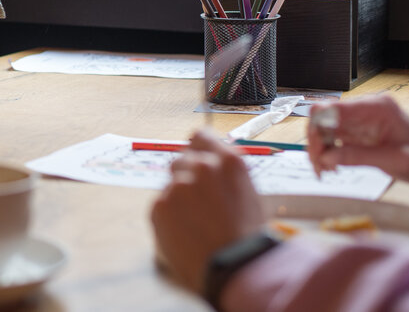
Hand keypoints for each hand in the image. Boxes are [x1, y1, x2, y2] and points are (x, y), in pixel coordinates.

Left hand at [150, 129, 265, 293]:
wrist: (237, 270)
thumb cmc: (248, 238)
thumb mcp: (249, 195)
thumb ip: (225, 174)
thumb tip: (211, 163)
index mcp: (228, 161)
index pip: (200, 136)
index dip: (198, 148)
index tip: (196, 157)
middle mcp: (201, 167)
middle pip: (181, 159)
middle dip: (187, 175)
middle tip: (198, 202)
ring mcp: (177, 185)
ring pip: (170, 183)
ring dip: (178, 197)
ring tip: (195, 223)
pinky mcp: (159, 205)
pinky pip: (160, 204)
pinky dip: (169, 216)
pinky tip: (185, 232)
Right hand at [308, 96, 408, 179]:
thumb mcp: (395, 160)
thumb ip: (359, 157)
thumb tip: (326, 158)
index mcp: (376, 107)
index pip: (333, 109)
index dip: (317, 129)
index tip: (317, 153)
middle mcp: (364, 108)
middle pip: (323, 117)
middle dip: (316, 142)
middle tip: (319, 166)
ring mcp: (358, 117)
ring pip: (323, 126)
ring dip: (319, 148)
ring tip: (324, 169)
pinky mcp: (355, 128)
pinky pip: (331, 135)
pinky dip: (326, 150)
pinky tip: (332, 165)